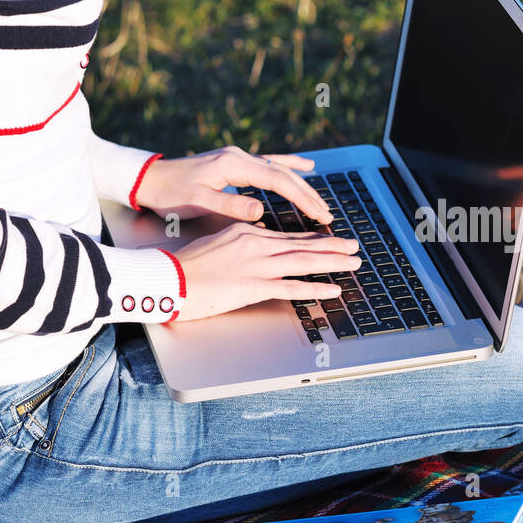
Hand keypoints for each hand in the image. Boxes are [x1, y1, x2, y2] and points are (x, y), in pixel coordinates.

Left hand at [134, 145, 333, 224]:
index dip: (302, 198)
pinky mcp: (233, 162)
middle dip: (308, 194)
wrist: (148, 179)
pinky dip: (288, 166)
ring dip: (301, 184)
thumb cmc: (170, 194)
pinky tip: (305, 165)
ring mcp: (237, 157)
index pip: (278, 180)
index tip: (320, 215)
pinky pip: (268, 163)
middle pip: (283, 173)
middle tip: (327, 216)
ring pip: (279, 168)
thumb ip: (229, 205)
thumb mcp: (197, 203)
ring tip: (320, 201)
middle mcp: (238, 156)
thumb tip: (260, 210)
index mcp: (232, 164)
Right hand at [172, 220, 360, 322]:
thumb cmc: (186, 265)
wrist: (168, 277)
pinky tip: (333, 290)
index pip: (288, 235)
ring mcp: (256, 265)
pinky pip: (292, 288)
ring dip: (333, 262)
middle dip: (332, 246)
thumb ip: (241, 244)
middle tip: (354, 247)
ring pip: (304, 261)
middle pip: (302, 245)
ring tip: (354, 262)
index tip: (333, 239)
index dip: (314, 238)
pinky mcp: (253, 286)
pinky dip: (315, 288)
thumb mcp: (217, 244)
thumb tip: (259, 247)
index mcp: (246, 232)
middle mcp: (255, 243)